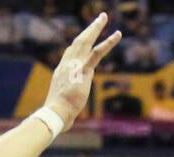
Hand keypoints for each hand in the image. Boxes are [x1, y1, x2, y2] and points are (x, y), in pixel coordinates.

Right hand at [43, 13, 122, 129]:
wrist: (56, 113)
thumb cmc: (59, 116)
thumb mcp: (63, 108)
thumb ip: (67, 109)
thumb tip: (67, 123)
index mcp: (61, 72)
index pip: (70, 54)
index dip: (77, 45)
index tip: (83, 37)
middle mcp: (67, 64)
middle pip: (77, 42)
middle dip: (88, 30)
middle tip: (98, 19)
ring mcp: (75, 65)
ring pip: (86, 41)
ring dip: (95, 27)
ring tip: (104, 17)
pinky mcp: (84, 70)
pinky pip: (97, 52)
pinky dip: (108, 42)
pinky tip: (117, 34)